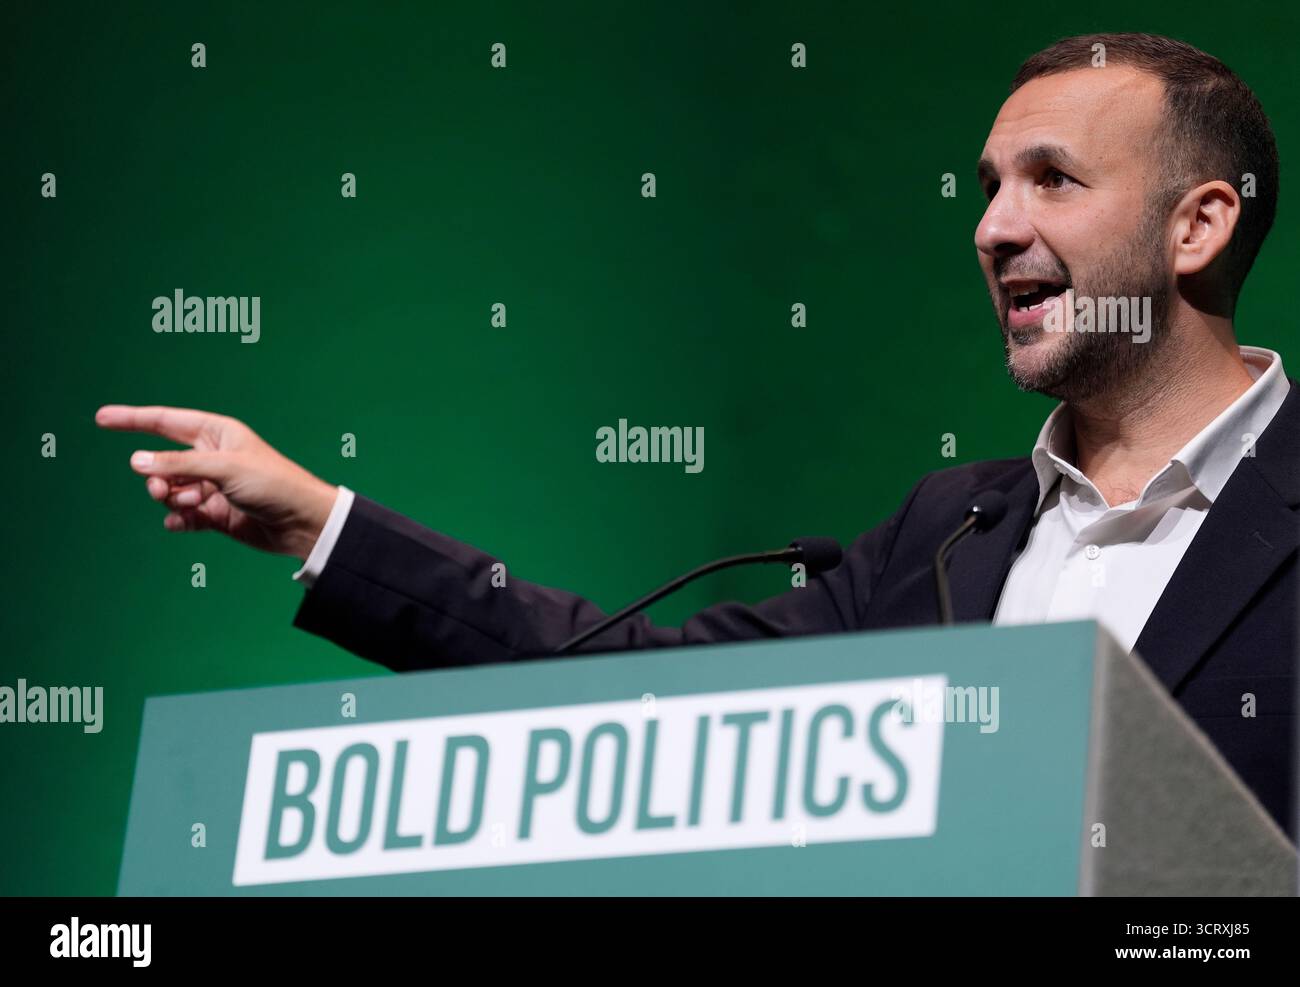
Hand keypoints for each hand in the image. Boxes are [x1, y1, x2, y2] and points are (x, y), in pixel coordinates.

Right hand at [96, 405, 337, 560]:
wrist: (302, 522)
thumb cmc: (273, 484)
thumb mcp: (224, 468)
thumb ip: (179, 465)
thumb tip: (136, 462)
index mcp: (217, 433)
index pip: (165, 421)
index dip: (132, 419)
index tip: (101, 418)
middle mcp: (212, 458)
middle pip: (161, 462)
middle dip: (155, 475)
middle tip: (163, 489)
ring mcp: (212, 487)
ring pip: (169, 490)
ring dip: (169, 497)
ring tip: (186, 504)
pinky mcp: (215, 514)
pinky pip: (181, 515)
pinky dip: (178, 519)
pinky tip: (182, 522)